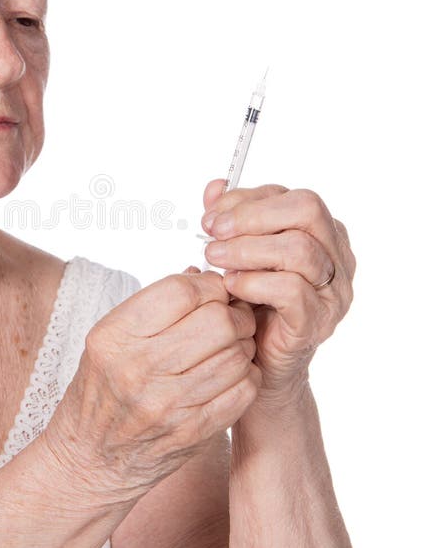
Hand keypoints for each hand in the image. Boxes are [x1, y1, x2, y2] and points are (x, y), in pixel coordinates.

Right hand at [42, 270, 260, 504]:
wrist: (92, 458)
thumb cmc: (103, 387)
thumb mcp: (111, 339)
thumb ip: (155, 305)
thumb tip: (202, 274)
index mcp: (115, 336)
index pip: (181, 291)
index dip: (208, 285)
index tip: (211, 292)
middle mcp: (138, 369)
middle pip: (217, 321)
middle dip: (233, 314)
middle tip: (230, 319)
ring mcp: (167, 404)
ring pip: (236, 355)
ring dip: (242, 345)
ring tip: (229, 346)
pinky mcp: (192, 432)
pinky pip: (242, 390)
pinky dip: (245, 376)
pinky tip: (230, 374)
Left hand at [200, 178, 355, 397]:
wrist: (257, 360)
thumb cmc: (250, 302)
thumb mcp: (237, 252)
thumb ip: (229, 218)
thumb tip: (214, 187)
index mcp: (322, 232)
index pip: (292, 196)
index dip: (247, 200)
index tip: (212, 215)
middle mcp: (336, 257)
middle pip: (307, 210)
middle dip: (252, 216)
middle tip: (214, 232)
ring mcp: (333, 291)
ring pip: (299, 249)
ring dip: (246, 249)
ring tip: (216, 259)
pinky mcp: (317, 321)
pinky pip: (291, 291)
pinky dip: (253, 283)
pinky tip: (230, 286)